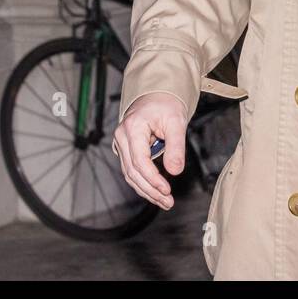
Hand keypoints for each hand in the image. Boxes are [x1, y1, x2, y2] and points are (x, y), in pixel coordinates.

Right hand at [114, 92, 188, 209]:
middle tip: (168, 202)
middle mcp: (122, 137)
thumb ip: (176, 147)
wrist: (156, 96)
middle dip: (150, 190)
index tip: (166, 190)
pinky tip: (156, 193)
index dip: (152, 178)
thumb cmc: (166, 105)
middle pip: (133, 171)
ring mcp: (121, 144)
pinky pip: (132, 171)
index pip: (139, 161)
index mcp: (133, 127)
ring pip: (130, 174)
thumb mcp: (176, 122)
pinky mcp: (125, 150)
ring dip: (147, 190)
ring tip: (164, 202)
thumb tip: (175, 171)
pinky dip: (143, 183)